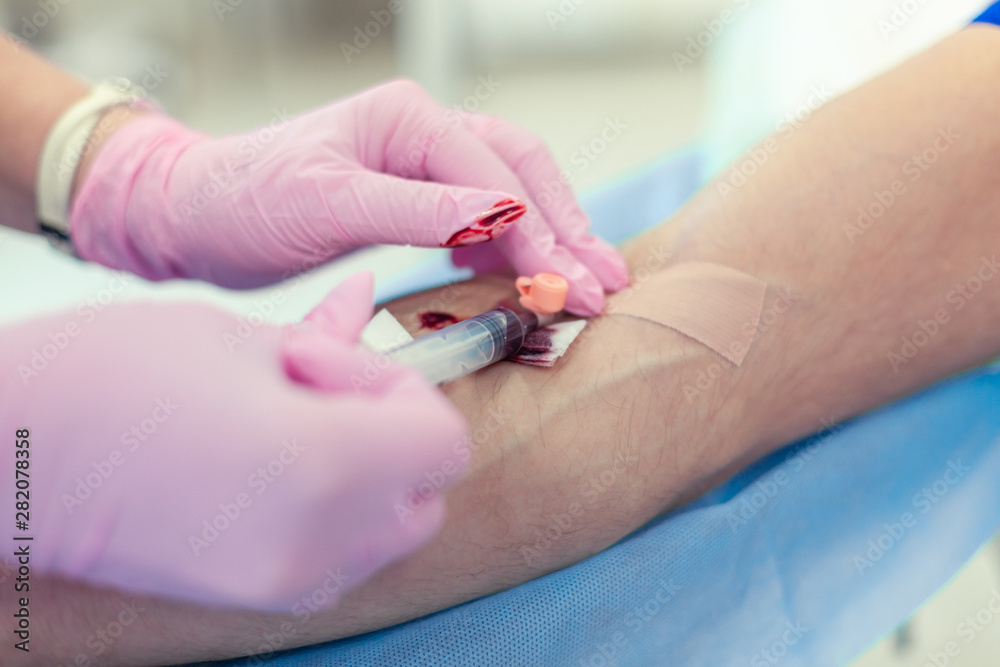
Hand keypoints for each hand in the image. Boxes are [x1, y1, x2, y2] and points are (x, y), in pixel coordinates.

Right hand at [0, 273, 466, 610]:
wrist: (1, 453)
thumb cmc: (104, 375)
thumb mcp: (236, 337)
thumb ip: (330, 339)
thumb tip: (370, 307)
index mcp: (324, 467)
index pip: (443, 443)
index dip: (406, 391)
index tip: (346, 363)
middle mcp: (320, 543)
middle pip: (425, 495)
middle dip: (396, 432)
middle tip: (325, 388)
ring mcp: (287, 584)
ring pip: (388, 530)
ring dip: (369, 471)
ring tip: (290, 421)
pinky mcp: (255, 598)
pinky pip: (339, 555)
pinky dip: (335, 509)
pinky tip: (274, 459)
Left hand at [70, 80, 627, 314]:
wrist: (195, 215)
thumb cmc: (246, 202)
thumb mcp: (328, 204)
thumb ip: (417, 210)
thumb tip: (503, 218)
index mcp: (409, 118)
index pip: (497, 177)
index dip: (540, 234)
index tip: (571, 285)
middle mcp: (424, 132)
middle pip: (522, 173)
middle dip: (568, 229)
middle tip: (607, 282)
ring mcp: (422, 164)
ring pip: (511, 191)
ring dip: (552, 235)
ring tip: (590, 278)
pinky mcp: (414, 198)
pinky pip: (482, 215)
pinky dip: (514, 244)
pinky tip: (528, 272)